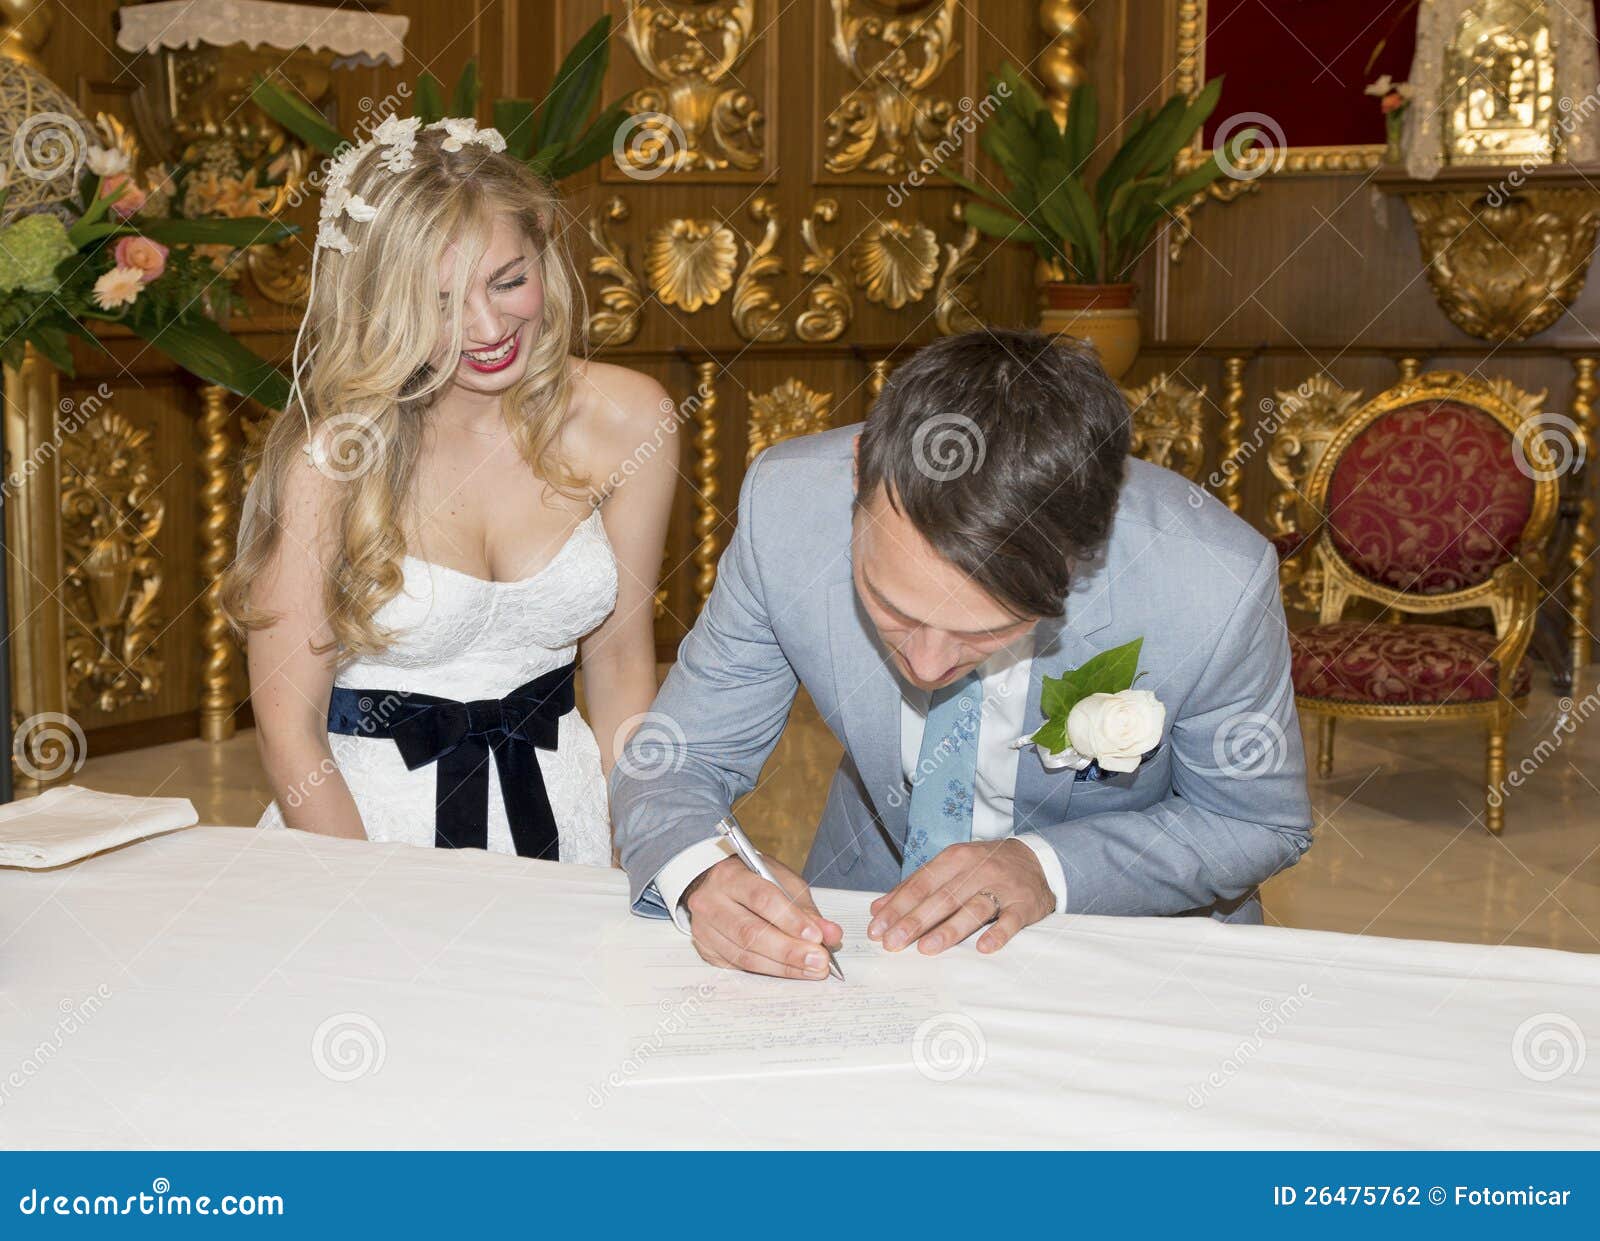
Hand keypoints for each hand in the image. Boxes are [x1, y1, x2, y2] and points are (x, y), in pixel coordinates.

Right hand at [683, 855, 843, 980]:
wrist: (714, 887)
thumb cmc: (752, 882)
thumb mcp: (781, 883)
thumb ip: (805, 909)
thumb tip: (831, 934)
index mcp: (730, 876)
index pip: (762, 899)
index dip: (791, 920)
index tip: (816, 936)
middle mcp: (711, 902)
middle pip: (751, 932)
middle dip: (790, 950)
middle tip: (819, 961)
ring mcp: (703, 928)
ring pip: (745, 954)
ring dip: (783, 966)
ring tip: (811, 969)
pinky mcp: (705, 949)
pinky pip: (739, 966)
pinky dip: (769, 971)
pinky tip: (790, 971)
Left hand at [868, 837, 1053, 954]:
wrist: (1035, 860)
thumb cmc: (983, 866)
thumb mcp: (950, 866)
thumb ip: (915, 886)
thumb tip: (878, 908)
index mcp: (955, 858)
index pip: (921, 884)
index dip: (898, 906)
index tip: (877, 928)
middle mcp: (978, 869)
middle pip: (943, 898)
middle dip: (915, 922)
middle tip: (893, 944)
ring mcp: (1002, 887)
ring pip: (973, 908)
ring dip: (949, 929)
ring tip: (926, 948)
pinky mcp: (1025, 904)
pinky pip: (1011, 921)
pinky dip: (998, 934)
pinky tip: (983, 948)